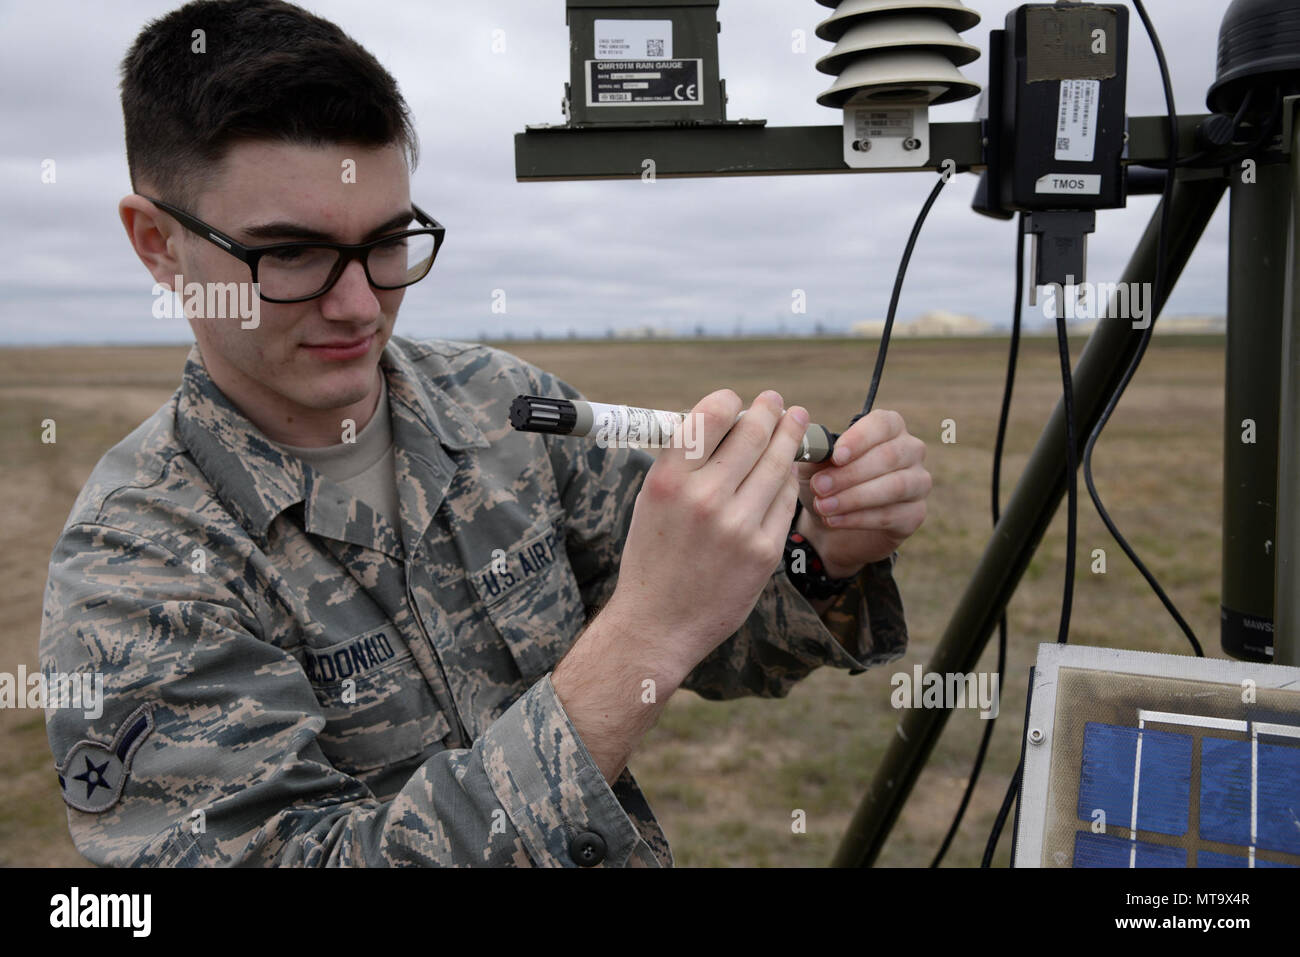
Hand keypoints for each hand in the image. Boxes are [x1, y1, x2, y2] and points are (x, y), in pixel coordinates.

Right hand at [606, 388, 807, 681]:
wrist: (659, 623)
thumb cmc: (653, 557)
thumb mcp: (651, 501)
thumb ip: (685, 463)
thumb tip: (726, 423)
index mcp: (669, 481)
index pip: (712, 415)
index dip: (731, 401)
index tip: (738, 402)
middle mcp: (705, 499)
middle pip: (753, 434)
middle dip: (769, 412)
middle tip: (776, 402)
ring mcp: (739, 526)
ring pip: (778, 464)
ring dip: (789, 438)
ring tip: (795, 424)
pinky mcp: (765, 551)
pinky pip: (785, 501)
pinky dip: (788, 482)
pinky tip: (787, 472)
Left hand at [795, 409, 929, 578]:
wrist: (830, 522)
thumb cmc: (825, 481)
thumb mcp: (813, 463)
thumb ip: (813, 449)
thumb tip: (807, 439)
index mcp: (889, 428)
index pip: (884, 424)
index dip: (860, 439)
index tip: (835, 456)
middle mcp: (910, 451)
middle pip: (889, 456)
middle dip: (851, 473)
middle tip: (820, 486)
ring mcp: (918, 482)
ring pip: (895, 486)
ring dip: (854, 497)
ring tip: (823, 506)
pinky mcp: (915, 514)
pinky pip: (892, 515)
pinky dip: (859, 518)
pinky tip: (834, 520)